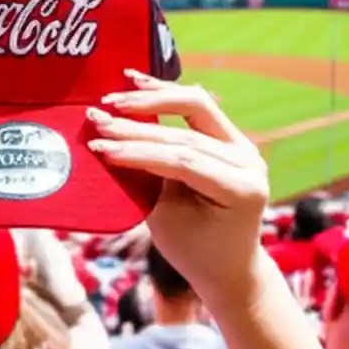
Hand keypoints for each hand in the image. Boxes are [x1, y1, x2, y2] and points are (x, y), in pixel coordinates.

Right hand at [89, 70, 269, 306]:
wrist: (230, 265)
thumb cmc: (195, 252)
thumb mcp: (166, 222)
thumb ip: (146, 183)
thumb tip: (109, 148)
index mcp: (242, 190)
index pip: (183, 161)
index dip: (139, 151)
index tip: (101, 146)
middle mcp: (250, 162)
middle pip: (187, 134)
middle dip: (137, 126)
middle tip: (98, 119)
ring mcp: (244, 146)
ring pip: (196, 108)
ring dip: (153, 98)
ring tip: (114, 96)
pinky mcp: (231, 138)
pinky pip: (198, 109)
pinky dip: (167, 95)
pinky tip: (139, 83)